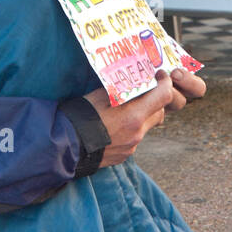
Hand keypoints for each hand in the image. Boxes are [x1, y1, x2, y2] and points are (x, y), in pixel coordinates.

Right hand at [84, 68, 205, 168]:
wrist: (66, 146)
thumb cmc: (81, 116)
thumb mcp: (101, 95)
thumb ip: (121, 89)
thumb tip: (132, 80)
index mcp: (133, 115)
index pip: (163, 96)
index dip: (165, 83)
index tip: (160, 76)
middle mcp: (137, 132)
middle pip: (159, 111)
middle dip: (154, 100)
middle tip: (142, 91)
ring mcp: (132, 146)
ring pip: (147, 125)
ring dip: (142, 115)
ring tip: (124, 110)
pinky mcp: (125, 155)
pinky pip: (135, 138)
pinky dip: (131, 129)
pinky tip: (115, 126)